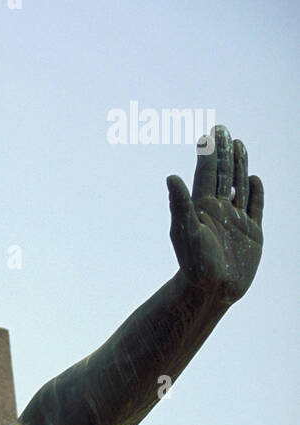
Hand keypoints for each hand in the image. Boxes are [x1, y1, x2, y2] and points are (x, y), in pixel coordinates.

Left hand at [167, 125, 262, 303]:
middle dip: (224, 153)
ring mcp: (236, 220)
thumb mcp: (186, 232)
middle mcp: (219, 210)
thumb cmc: (194, 264)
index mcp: (202, 208)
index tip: (208, 134)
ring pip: (240, 186)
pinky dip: (256, 192)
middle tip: (223, 130)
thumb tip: (170, 177)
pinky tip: (253, 178)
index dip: (208, 154)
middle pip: (223, 175)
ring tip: (240, 144)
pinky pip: (255, 206)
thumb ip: (180, 204)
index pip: (207, 174)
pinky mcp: (252, 233)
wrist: (212, 291)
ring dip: (239, 165)